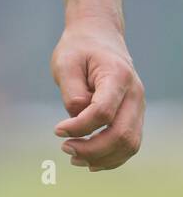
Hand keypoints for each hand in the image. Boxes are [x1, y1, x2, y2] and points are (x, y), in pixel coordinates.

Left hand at [50, 16, 144, 171]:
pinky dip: (112, 156)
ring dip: (103, 158)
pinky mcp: (135, 115)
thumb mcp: (66, 62)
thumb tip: (78, 120)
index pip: (103, 112)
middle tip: (65, 148)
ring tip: (75, 158)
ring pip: (130, 144)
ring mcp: (139, 105)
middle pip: (122, 134)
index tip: (57, 130)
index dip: (80, 127)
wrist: (99, 35)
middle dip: (93, 149)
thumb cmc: (79, 48)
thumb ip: (72, 93)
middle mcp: (134, 93)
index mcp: (117, 76)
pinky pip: (130, 143)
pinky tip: (90, 160)